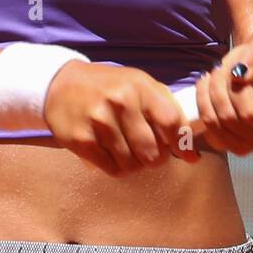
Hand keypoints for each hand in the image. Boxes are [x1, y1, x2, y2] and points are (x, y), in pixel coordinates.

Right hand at [43, 61, 201, 175]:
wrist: (61, 85)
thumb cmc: (109, 87)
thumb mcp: (139, 85)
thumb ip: (166, 110)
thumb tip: (192, 151)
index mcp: (140, 87)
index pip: (171, 122)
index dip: (182, 144)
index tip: (187, 155)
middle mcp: (120, 102)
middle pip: (152, 151)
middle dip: (156, 159)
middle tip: (149, 153)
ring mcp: (99, 121)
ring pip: (132, 164)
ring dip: (134, 164)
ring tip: (128, 151)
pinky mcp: (81, 139)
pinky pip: (111, 168)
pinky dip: (116, 167)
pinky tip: (111, 154)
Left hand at [190, 38, 252, 154]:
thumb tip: (238, 75)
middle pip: (249, 114)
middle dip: (228, 85)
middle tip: (222, 67)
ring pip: (226, 121)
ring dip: (212, 93)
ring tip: (212, 74)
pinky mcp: (239, 147)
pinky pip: (213, 132)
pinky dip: (204, 107)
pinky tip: (206, 90)